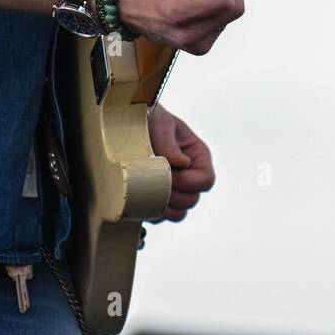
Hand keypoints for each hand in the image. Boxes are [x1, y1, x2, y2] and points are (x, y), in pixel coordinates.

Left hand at [147, 104, 214, 220]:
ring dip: (164, 207)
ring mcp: (175, 188)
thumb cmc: (150, 119)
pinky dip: (152, 212)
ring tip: (147, 192)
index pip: (206, 180)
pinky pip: (161, 216)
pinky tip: (140, 198)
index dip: (189, 182)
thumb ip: (170, 144)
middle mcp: (190, 175)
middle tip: (153, 183)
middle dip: (173, 195)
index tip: (170, 173)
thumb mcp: (161, 125)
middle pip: (192, 200)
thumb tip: (181, 164)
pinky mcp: (158, 197)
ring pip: (179, 213)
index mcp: (198, 156)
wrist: (128, 122)